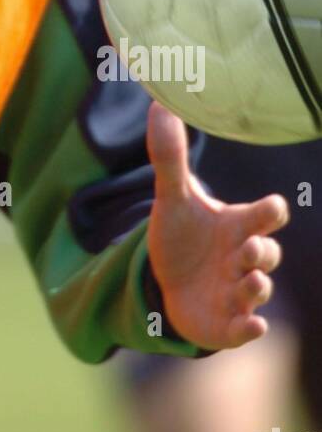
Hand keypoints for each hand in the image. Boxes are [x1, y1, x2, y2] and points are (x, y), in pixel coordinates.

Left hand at [146, 102, 288, 349]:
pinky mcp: (226, 323)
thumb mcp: (172, 197)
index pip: (265, 216)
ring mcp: (237, 292)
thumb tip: (158, 103)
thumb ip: (169, 156)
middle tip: (248, 248)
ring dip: (256, 286)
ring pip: (258, 289)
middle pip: (266, 254)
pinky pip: (245, 328)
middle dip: (262, 252)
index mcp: (237, 225)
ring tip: (246, 279)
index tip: (272, 206)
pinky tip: (254, 326)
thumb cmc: (182, 236)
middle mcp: (242, 258)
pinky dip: (250, 328)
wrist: (168, 283)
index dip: (270, 212)